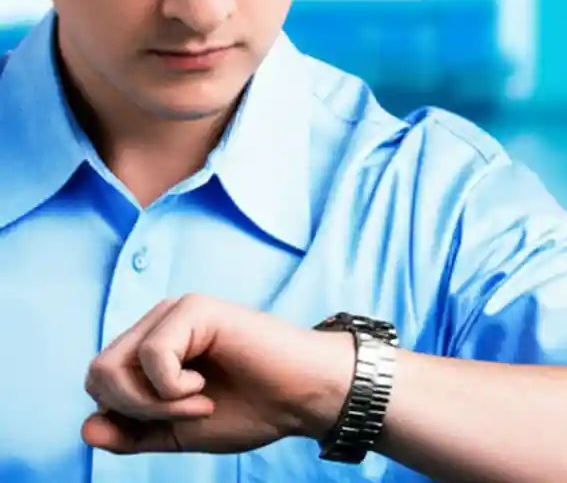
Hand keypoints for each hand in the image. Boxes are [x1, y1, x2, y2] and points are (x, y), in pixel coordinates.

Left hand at [82, 295, 355, 454]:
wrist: (303, 398)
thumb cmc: (252, 408)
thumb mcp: (177, 432)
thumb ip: (131, 433)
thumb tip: (86, 426)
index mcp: (151, 349)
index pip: (99, 384)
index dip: (127, 417)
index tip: (181, 422)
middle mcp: (158, 324)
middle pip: (97, 374)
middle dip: (135, 410)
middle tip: (189, 413)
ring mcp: (175, 312)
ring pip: (113, 366)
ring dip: (152, 401)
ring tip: (197, 402)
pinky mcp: (194, 308)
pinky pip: (151, 356)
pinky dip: (171, 388)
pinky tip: (203, 386)